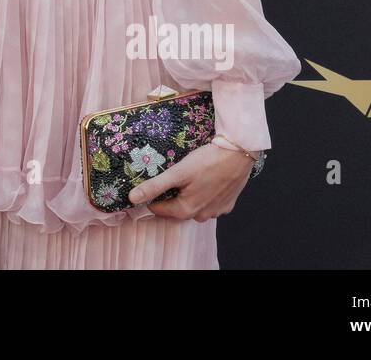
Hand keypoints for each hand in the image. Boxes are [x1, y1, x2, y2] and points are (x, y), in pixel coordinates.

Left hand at [127, 142, 252, 221]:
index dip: (150, 196)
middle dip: (169, 195)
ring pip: (193, 206)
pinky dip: (202, 194)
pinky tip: (203, 180)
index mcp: (186, 210)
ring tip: (186, 177)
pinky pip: (208, 202)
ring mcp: (216, 212)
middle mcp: (202, 216)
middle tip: (169, 176)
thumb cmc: (207, 161)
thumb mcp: (177, 172)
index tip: (149, 183)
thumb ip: (154, 186)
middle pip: (176, 208)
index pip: (158, 209)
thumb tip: (132, 199)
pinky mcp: (227, 204)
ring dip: (187, 195)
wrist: (238, 153)